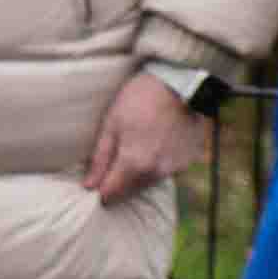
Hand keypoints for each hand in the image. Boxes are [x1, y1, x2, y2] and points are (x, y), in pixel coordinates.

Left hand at [83, 70, 211, 203]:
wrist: (178, 85)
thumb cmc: (138, 101)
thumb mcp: (111, 125)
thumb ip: (100, 159)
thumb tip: (88, 186)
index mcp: (135, 164)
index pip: (113, 193)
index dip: (100, 192)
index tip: (93, 186)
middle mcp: (158, 171)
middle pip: (131, 191)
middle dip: (118, 185)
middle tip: (109, 170)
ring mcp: (176, 167)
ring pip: (149, 183)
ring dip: (137, 177)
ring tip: (131, 154)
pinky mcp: (189, 161)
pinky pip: (166, 172)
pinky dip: (156, 166)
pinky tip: (152, 148)